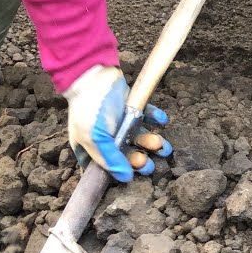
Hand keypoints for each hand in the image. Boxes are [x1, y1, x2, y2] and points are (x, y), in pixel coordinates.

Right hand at [62, 66, 172, 181]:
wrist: (95, 75)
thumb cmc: (89, 109)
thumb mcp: (95, 138)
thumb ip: (110, 158)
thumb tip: (125, 178)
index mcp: (91, 148)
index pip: (105, 169)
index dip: (118, 174)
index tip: (131, 177)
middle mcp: (106, 138)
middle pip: (127, 156)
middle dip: (140, 161)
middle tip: (147, 162)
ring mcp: (120, 123)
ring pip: (140, 138)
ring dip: (152, 143)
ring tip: (161, 144)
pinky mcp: (132, 108)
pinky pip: (148, 117)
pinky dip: (157, 119)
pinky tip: (162, 121)